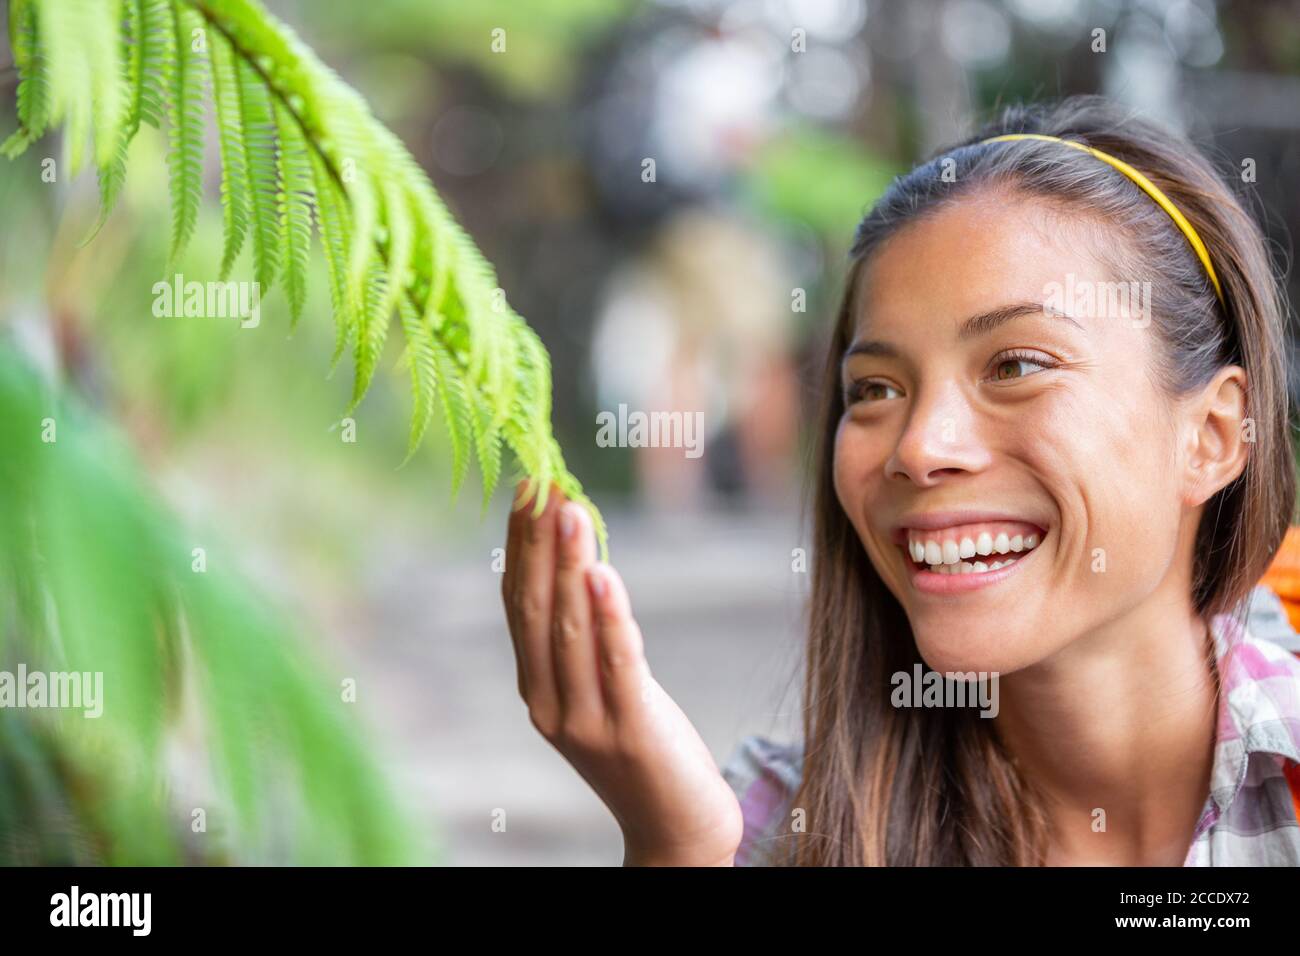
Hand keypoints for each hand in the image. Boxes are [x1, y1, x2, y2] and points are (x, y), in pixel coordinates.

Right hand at [501, 482, 742, 865]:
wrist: (675, 827)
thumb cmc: (642, 745)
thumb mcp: (600, 685)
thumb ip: (584, 635)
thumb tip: (583, 556)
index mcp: (535, 687)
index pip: (517, 602)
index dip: (518, 543)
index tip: (525, 486)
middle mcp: (548, 703)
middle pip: (535, 609)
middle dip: (537, 542)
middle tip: (543, 481)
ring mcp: (585, 720)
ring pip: (569, 630)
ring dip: (570, 565)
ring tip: (571, 509)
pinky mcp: (630, 730)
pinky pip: (617, 663)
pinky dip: (609, 616)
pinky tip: (606, 573)